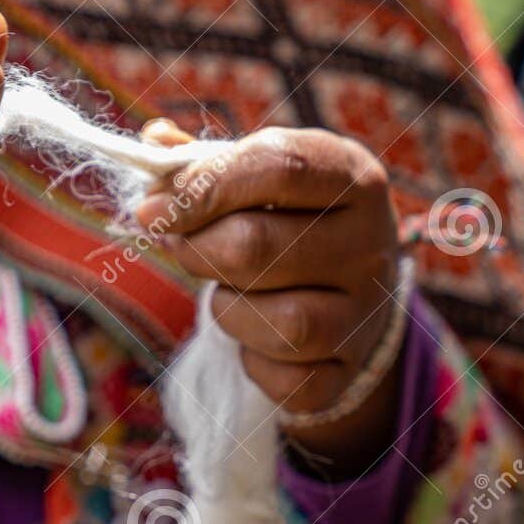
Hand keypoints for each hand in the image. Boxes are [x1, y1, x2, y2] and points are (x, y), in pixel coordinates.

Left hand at [135, 125, 401, 475]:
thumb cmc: (292, 223)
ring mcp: (365, 313)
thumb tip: (153, 145)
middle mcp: (372, 243)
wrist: (355, 297)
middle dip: (195, 249)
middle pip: (255, 246)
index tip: (152, 207)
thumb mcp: (263, 179)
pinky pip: (283, 378)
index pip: (277, 166)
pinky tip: (256, 339)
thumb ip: (208, 161)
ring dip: (226, 309)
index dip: (202, 186)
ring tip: (229, 293)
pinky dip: (253, 361)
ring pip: (275, 321)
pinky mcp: (345, 371)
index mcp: (354, 177)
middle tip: (175, 246)